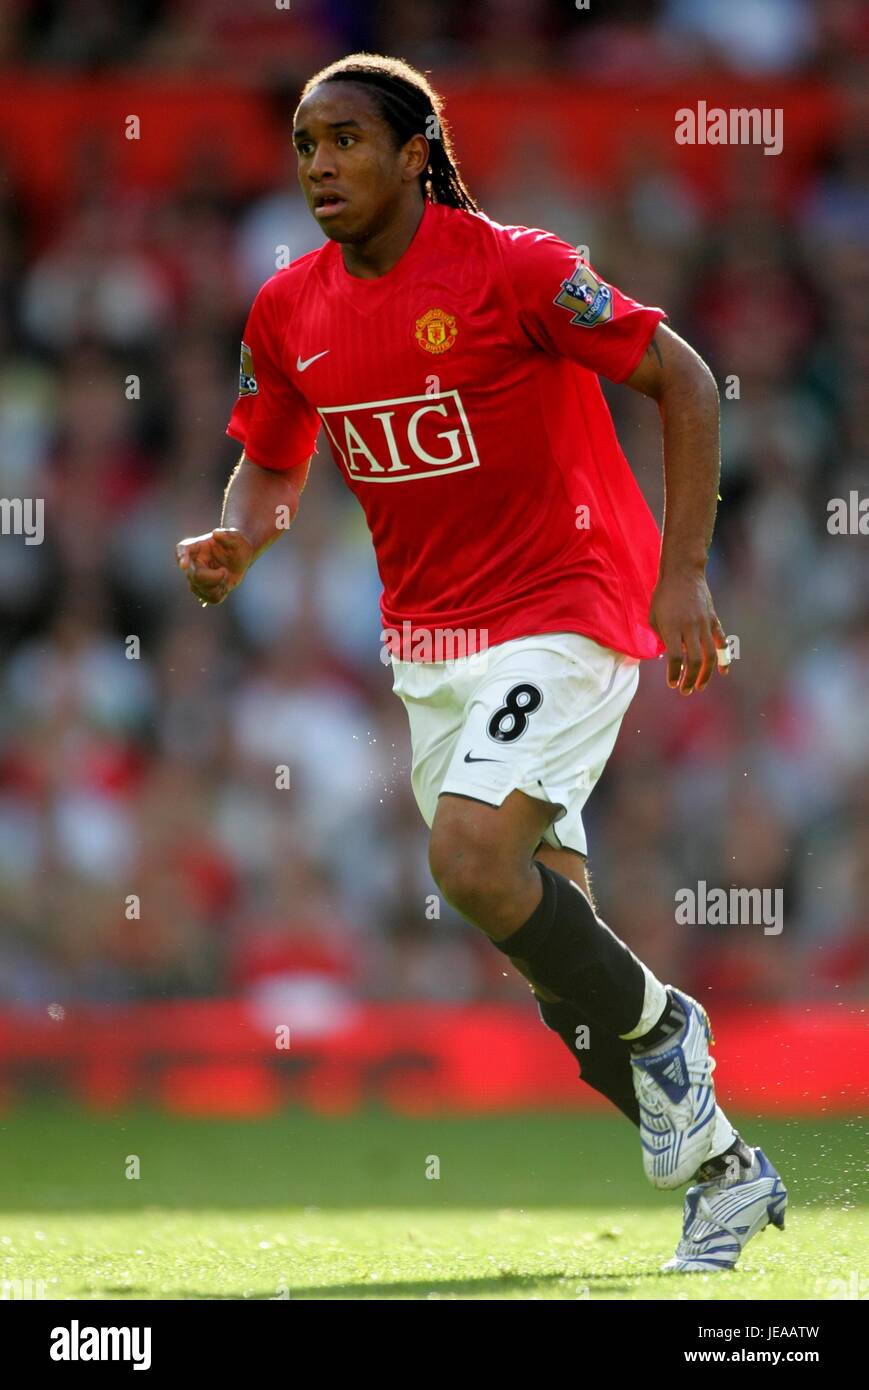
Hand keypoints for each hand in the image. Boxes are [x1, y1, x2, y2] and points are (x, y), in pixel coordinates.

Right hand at [175, 528, 253, 605]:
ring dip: (217, 585)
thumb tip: (216, 533)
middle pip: (194, 576)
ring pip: (199, 589)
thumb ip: (228, 535)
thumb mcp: (237, 537)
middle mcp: (192, 563)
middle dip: (212, 577)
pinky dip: (221, 593)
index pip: (182, 550)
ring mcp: (196, 578)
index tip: (183, 565)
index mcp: (196, 547)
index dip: (181, 557)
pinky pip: (210, 598)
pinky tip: (225, 584)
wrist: (240, 557)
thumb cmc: (236, 544)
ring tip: (225, 575)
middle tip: (225, 571)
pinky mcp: (204, 590)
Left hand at [649, 569, 728, 694]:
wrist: (682, 573)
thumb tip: (668, 657)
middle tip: (685, 691)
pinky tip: (723, 671)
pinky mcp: (713, 620)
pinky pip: (721, 642)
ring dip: (706, 674)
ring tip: (700, 686)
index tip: (672, 683)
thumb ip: (661, 638)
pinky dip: (723, 658)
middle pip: (695, 660)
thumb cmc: (663, 595)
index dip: (674, 673)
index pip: (675, 658)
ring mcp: (704, 624)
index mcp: (672, 628)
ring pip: (710, 655)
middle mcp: (690, 628)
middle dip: (691, 679)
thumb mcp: (654, 617)